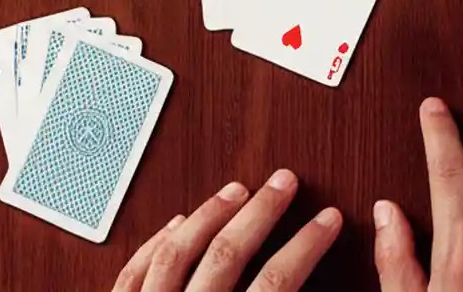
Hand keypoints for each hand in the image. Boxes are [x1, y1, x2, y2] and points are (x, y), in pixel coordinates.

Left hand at [112, 170, 341, 291]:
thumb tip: (301, 280)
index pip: (276, 283)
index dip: (307, 246)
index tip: (329, 221)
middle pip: (226, 255)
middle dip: (261, 212)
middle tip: (284, 182)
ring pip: (176, 254)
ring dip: (210, 216)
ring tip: (237, 190)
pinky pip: (133, 273)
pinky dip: (156, 244)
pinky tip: (177, 225)